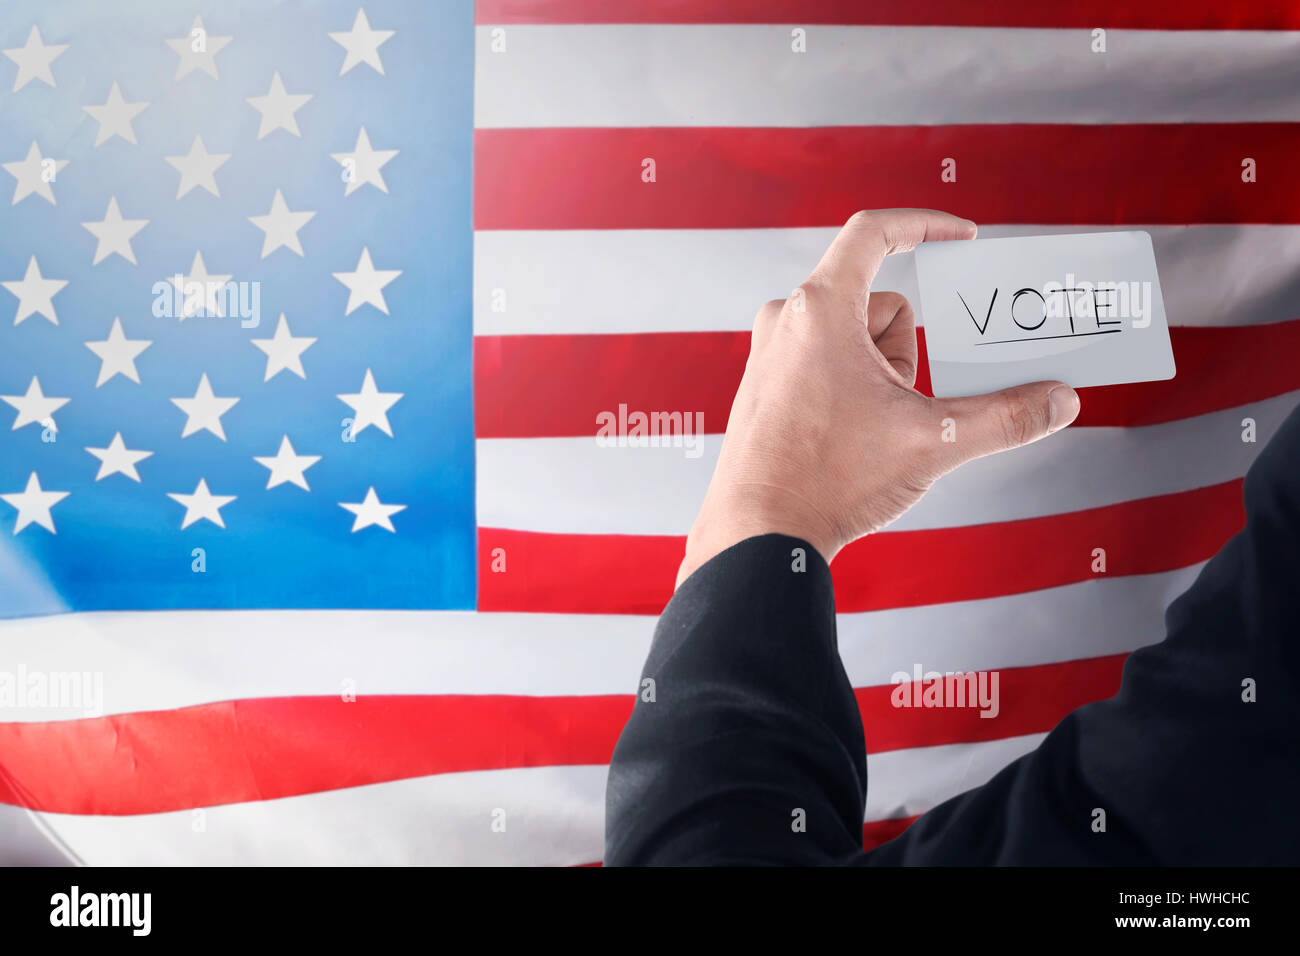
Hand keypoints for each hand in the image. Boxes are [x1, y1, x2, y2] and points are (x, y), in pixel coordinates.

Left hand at [677, 208, 1080, 586]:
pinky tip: (847, 438)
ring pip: (853, 340)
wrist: (759, 535)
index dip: (926, 226)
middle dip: (906, 354)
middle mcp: (786, 318)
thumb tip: (1061, 401)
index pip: (874, 232)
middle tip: (897, 409)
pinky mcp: (763, 384)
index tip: (962, 238)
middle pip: (878, 306)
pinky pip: (825, 364)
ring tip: (865, 432)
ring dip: (879, 376)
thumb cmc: (829, 481)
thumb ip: (1006, 417)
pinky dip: (852, 389)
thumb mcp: (933, 442)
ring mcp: (769, 352)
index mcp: (820, 308)